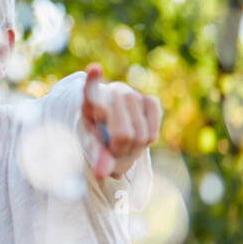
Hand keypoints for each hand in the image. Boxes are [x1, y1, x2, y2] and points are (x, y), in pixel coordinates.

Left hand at [80, 63, 160, 178]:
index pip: (90, 91)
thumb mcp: (92, 147)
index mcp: (88, 104)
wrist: (112, 126)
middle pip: (125, 135)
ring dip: (134, 148)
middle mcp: (111, 93)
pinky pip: (154, 131)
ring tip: (122, 143)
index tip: (94, 69)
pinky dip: (148, 140)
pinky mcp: (150, 100)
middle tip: (112, 150)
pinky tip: (138, 134)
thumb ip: (97, 158)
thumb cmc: (99, 138)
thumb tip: (103, 174)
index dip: (93, 81)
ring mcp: (131, 95)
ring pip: (142, 136)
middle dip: (120, 151)